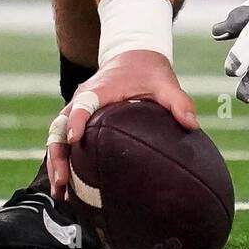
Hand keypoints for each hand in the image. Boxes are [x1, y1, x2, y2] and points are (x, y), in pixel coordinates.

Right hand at [46, 50, 198, 198]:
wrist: (133, 56)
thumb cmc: (147, 71)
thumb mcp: (164, 82)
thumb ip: (178, 101)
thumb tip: (192, 125)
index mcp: (100, 89)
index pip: (84, 104)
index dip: (77, 121)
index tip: (74, 139)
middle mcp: (82, 100)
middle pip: (60, 126)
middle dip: (58, 154)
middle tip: (63, 181)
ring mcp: (76, 110)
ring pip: (56, 136)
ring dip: (55, 163)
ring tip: (60, 193)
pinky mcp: (78, 119)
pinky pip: (62, 140)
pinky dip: (61, 161)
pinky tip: (67, 187)